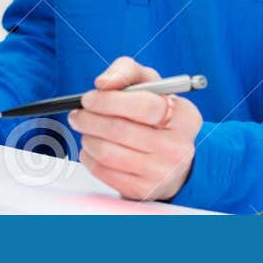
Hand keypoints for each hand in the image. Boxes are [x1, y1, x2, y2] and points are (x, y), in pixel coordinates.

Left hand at [68, 56, 202, 200]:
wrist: (173, 159)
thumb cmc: (156, 114)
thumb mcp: (149, 84)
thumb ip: (126, 72)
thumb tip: (103, 83)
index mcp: (184, 116)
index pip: (144, 106)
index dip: (109, 100)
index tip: (88, 98)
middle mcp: (177, 147)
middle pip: (121, 130)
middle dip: (89, 119)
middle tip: (77, 113)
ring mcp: (161, 173)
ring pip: (108, 153)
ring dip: (87, 137)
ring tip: (85, 128)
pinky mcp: (144, 191)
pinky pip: (104, 172)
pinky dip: (89, 157)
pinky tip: (92, 147)